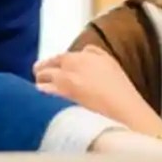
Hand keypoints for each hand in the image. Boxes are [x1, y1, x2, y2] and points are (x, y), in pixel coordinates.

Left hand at [34, 46, 161, 142]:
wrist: (123, 110)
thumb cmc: (121, 93)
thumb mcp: (113, 65)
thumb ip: (98, 55)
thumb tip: (84, 51)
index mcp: (91, 55)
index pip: (66, 55)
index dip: (58, 63)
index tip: (56, 68)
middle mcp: (77, 61)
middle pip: (51, 61)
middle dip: (44, 68)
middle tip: (39, 73)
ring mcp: (68, 76)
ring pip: (43, 73)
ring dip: (41, 79)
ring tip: (40, 86)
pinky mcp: (62, 91)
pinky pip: (43, 88)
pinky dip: (40, 90)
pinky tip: (40, 95)